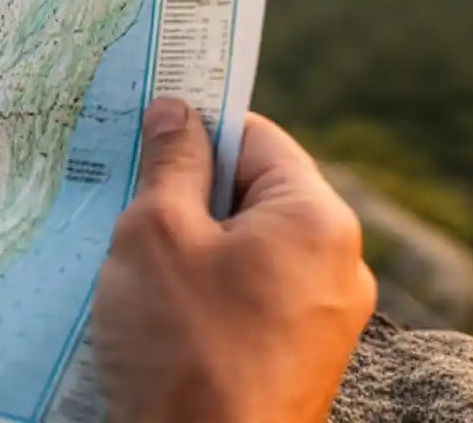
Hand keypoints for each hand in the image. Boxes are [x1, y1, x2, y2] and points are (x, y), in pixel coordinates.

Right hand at [93, 99, 375, 422]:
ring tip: (140, 271)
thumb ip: (170, 164)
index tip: (148, 135)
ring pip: (251, 252)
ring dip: (196, 250)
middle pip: (256, 196)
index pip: (257, 138)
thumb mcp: (157, 235)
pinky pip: (255, 301)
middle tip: (131, 207)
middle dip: (191, 196)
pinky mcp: (304, 363)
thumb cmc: (181, 348)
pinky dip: (211, 296)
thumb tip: (176, 111)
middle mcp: (341, 266)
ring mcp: (327, 321)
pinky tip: (163, 317)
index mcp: (318, 219)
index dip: (198, 129)